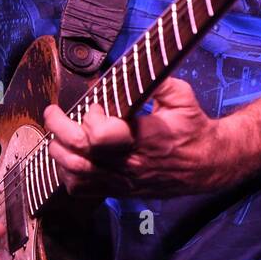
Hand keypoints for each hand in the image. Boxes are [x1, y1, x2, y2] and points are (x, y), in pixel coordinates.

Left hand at [44, 76, 233, 200]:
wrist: (207, 163)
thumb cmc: (192, 127)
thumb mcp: (180, 95)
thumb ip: (154, 80)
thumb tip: (128, 69)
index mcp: (144, 139)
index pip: (100, 136)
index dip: (91, 116)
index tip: (98, 103)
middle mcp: (130, 164)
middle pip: (79, 154)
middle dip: (59, 129)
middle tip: (54, 113)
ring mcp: (123, 180)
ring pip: (75, 173)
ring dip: (59, 152)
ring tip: (58, 134)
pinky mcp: (120, 190)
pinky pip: (82, 190)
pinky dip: (67, 174)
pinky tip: (69, 158)